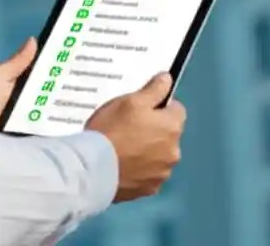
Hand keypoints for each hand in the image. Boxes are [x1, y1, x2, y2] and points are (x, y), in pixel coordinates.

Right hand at [85, 73, 186, 202]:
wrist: (93, 169)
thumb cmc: (112, 130)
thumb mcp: (130, 101)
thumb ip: (153, 90)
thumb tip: (167, 79)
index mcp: (172, 127)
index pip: (176, 109)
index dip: (159, 106)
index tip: (141, 109)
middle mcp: (173, 152)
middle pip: (168, 135)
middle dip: (154, 131)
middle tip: (127, 128)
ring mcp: (161, 173)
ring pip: (158, 156)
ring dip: (148, 152)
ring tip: (122, 149)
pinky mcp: (148, 189)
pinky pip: (147, 175)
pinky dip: (139, 170)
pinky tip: (121, 166)